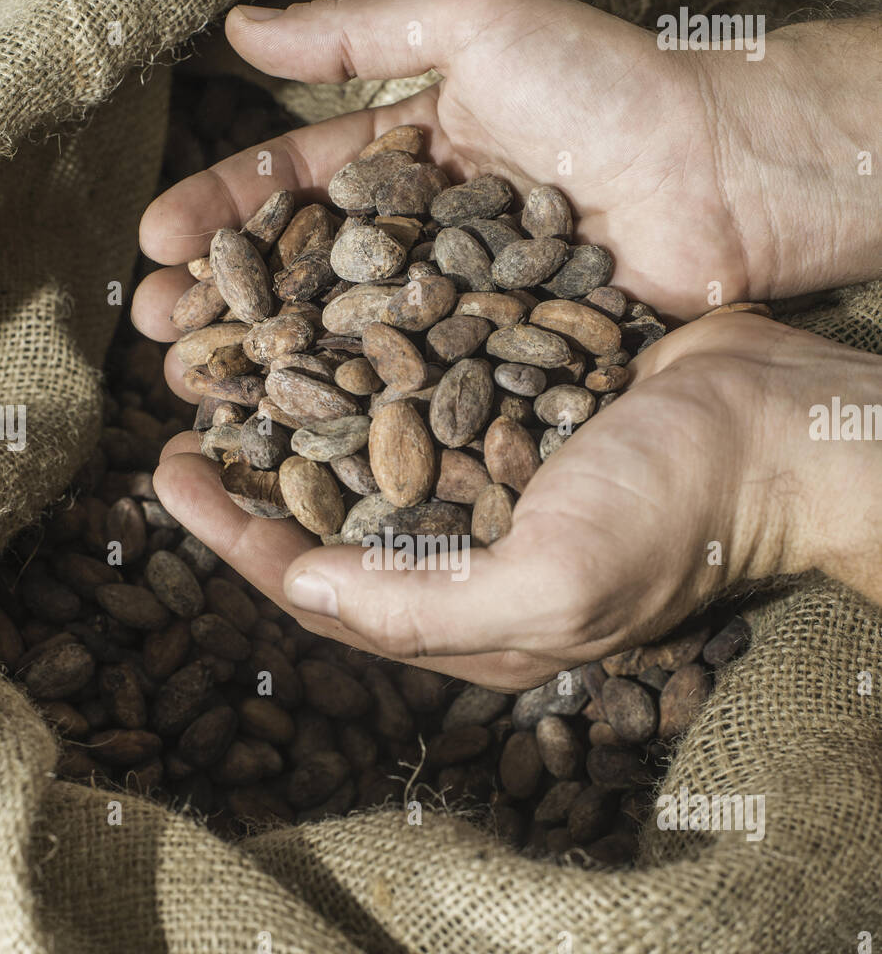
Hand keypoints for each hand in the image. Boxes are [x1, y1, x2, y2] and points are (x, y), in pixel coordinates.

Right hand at [134, 0, 880, 349]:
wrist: (713, 175)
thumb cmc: (603, 88)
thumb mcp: (474, 27)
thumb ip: (357, 34)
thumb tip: (238, 32)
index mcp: (407, 160)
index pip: (293, 190)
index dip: (222, 217)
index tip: (155, 249)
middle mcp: (422, 241)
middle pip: (308, 279)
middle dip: (230, 307)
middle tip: (162, 341)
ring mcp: (457, 309)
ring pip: (347, 344)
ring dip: (274, 370)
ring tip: (205, 395)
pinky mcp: (497, 366)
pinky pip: (417, 390)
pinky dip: (359, 414)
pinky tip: (299, 438)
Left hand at [151, 313, 881, 690]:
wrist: (780, 422)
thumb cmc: (678, 511)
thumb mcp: (553, 583)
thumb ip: (421, 602)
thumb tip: (300, 584)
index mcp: (474, 624)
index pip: (325, 596)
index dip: (243, 542)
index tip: (173, 479)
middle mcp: (473, 560)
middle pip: (332, 531)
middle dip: (252, 484)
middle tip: (179, 424)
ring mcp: (496, 488)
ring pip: (366, 463)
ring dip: (296, 421)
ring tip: (231, 370)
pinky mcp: (517, 417)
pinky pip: (417, 400)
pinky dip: (361, 371)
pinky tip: (318, 328)